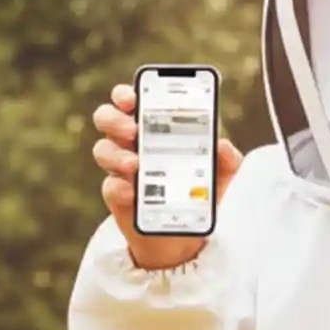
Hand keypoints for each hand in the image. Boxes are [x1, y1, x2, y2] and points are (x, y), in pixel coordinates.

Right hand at [91, 83, 243, 269]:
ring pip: (102, 149)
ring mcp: (121, 169)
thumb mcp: (219, 175)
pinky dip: (120, 187)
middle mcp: (131, 143)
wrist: (183, 235)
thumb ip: (227, 159)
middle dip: (114, 118)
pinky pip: (110, 186)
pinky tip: (133, 192)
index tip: (132, 97)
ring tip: (135, 165)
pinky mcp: (117, 195)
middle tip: (133, 129)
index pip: (130, 101)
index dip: (125, 94)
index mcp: (153, 128)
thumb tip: (222, 146)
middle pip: (106, 118)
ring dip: (115, 154)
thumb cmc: (198, 192)